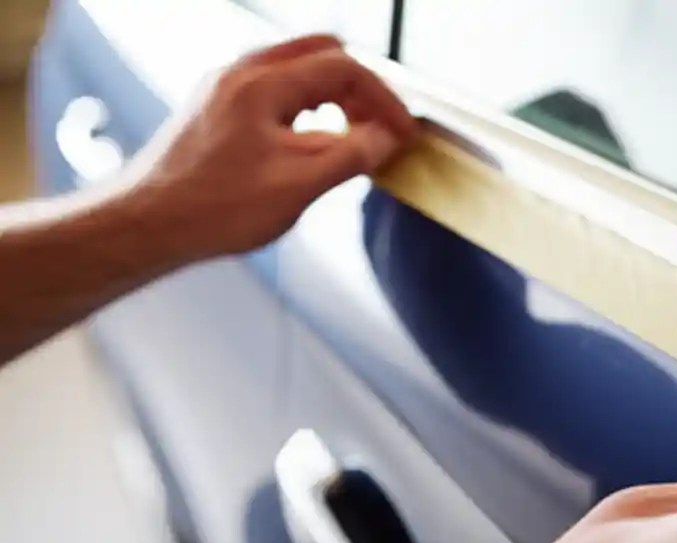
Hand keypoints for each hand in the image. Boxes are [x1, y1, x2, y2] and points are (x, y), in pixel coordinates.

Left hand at [118, 35, 416, 261]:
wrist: (146, 225)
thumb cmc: (211, 207)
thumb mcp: (299, 185)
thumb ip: (351, 155)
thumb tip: (385, 138)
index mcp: (262, 83)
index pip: (343, 69)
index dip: (383, 100)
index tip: (403, 132)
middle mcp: (240, 75)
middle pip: (319, 55)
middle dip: (359, 89)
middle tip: (379, 128)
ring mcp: (224, 89)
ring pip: (295, 71)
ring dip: (332, 98)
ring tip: (351, 140)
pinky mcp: (215, 110)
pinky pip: (273, 92)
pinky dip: (304, 108)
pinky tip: (310, 146)